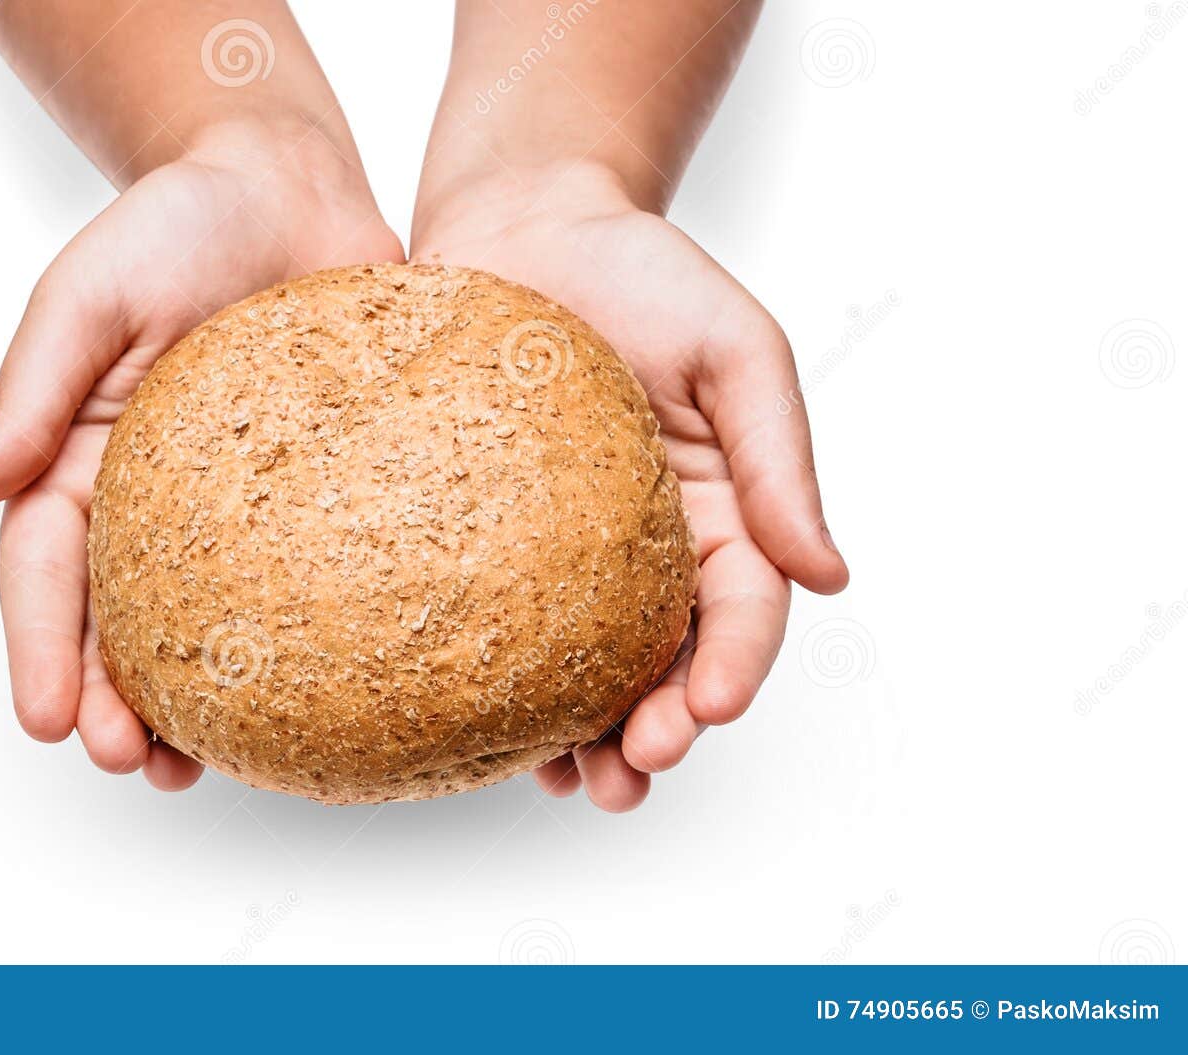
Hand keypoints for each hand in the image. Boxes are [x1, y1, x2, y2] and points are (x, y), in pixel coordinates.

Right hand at [0, 118, 402, 787]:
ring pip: (207, 622)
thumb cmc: (176, 222)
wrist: (290, 184)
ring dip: (195, 703)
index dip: (43, 649)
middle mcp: (155, 497)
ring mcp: (237, 505)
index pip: (47, 570)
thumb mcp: (86, 296)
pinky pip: (301, 581)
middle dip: (117, 702)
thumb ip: (29, 394)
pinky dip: (293, 645)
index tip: (49, 723)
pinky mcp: (315, 495)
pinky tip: (305, 696)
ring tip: (197, 769)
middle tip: (133, 766)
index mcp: (83, 457)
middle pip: (124, 620)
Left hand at [412, 162, 848, 810]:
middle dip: (657, 729)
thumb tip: (831, 575)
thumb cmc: (641, 271)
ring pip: (582, 667)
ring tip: (573, 784)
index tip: (710, 708)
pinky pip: (496, 624)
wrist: (522, 221)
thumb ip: (779, 461)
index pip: (741, 611)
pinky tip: (490, 732)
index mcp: (717, 510)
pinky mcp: (483, 540)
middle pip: (662, 664)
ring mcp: (560, 552)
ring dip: (585, 738)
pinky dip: (503, 684)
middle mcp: (643, 547)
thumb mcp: (735, 351)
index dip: (733, 668)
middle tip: (631, 771)